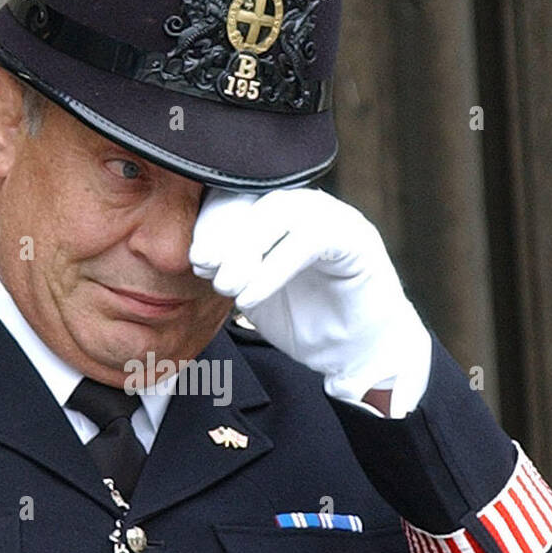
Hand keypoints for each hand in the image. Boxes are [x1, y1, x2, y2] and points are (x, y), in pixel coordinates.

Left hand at [188, 186, 431, 416]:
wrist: (356, 355)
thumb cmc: (308, 322)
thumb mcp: (254, 292)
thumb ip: (231, 269)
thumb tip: (199, 256)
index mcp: (282, 214)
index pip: (239, 197)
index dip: (211, 222)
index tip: (195, 259)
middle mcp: (309, 207)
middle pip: (255, 197)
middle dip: (223, 232)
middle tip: (204, 268)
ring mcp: (336, 217)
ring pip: (280, 210)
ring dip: (245, 248)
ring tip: (226, 286)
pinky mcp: (356, 238)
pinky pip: (309, 239)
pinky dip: (273, 268)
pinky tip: (250, 298)